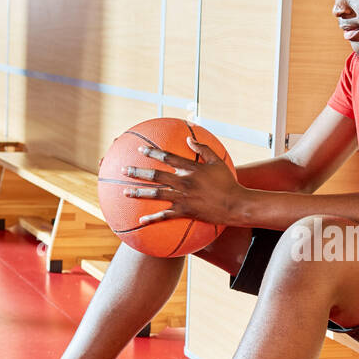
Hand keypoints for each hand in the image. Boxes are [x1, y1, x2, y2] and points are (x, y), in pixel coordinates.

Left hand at [122, 136, 244, 225]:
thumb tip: (189, 139)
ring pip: (156, 194)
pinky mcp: (185, 212)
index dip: (152, 152)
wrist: (235, 204)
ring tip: (125, 191)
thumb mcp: (217, 161)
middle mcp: (183, 182)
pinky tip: (140, 220)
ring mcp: (183, 197)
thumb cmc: (228, 182)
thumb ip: (203, 149)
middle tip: (124, 170)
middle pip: (155, 176)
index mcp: (190, 168)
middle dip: (137, 172)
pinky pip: (165, 215)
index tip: (140, 149)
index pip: (167, 157)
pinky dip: (152, 218)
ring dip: (139, 193)